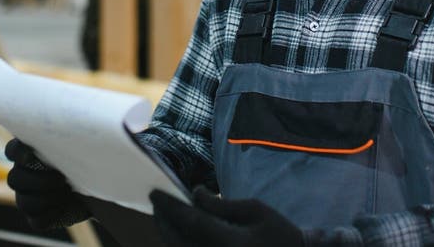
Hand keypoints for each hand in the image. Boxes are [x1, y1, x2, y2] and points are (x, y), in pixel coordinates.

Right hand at [4, 138, 90, 229]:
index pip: (12, 150)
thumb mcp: (75, 149)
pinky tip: (64, 207)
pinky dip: (51, 215)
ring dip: (47, 199)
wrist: (94, 188)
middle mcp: (22, 175)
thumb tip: (73, 135)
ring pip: (24, 202)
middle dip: (39, 181)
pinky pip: (36, 220)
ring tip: (67, 192)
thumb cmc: (82, 161)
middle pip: (14, 179)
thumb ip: (65, 143)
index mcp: (29, 154)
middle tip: (62, 179)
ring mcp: (26, 198)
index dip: (17, 153)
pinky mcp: (36, 217)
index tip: (30, 156)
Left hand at [150, 186, 303, 246]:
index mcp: (227, 243)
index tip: (154, 191)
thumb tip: (194, 195)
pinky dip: (180, 241)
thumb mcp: (254, 210)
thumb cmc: (279, 233)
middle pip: (177, 240)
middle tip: (156, 200)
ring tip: (165, 213)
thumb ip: (221, 204)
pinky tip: (180, 229)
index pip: (189, 221)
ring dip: (168, 232)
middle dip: (163, 219)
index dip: (169, 205)